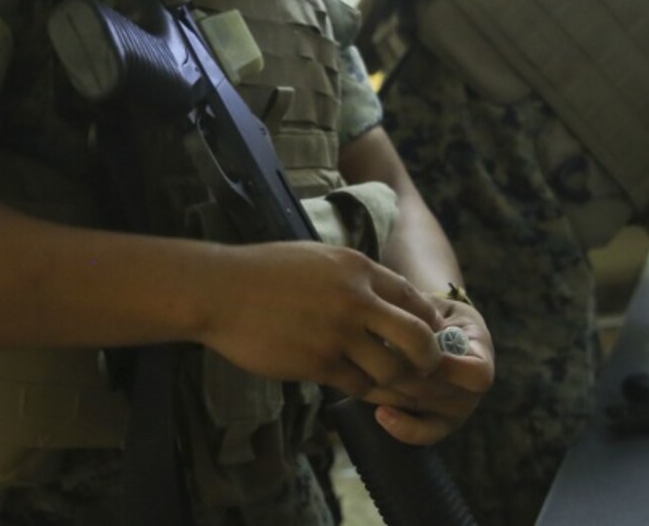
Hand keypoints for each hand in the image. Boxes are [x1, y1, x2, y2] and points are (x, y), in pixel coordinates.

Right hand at [196, 241, 442, 397]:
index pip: (415, 298)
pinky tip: (353, 386)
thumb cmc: (264, 272)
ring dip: (395, 382)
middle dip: (428, 359)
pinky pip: (357, 385)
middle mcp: (356, 300)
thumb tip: (379, 296)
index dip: (428, 323)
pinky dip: (362, 390)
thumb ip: (353, 276)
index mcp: (359, 268)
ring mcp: (338, 333)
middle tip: (422, 369)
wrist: (220, 290)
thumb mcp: (319, 258)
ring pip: (392, 369)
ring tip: (388, 384)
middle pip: (418, 338)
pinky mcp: (318, 362)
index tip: (427, 337)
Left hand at [359, 294, 494, 444]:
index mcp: (480, 351)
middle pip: (444, 394)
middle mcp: (473, 386)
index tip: (416, 352)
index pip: (478, 374)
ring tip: (366, 377)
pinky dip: (401, 427)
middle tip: (373, 361)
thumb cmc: (427, 312)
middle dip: (407, 378)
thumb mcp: (430, 304)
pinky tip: (380, 413)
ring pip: (427, 410)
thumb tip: (402, 327)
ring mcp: (458, 409)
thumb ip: (421, 315)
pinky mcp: (440, 424)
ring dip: (394, 395)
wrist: (427, 329)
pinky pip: (424, 434)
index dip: (448, 368)